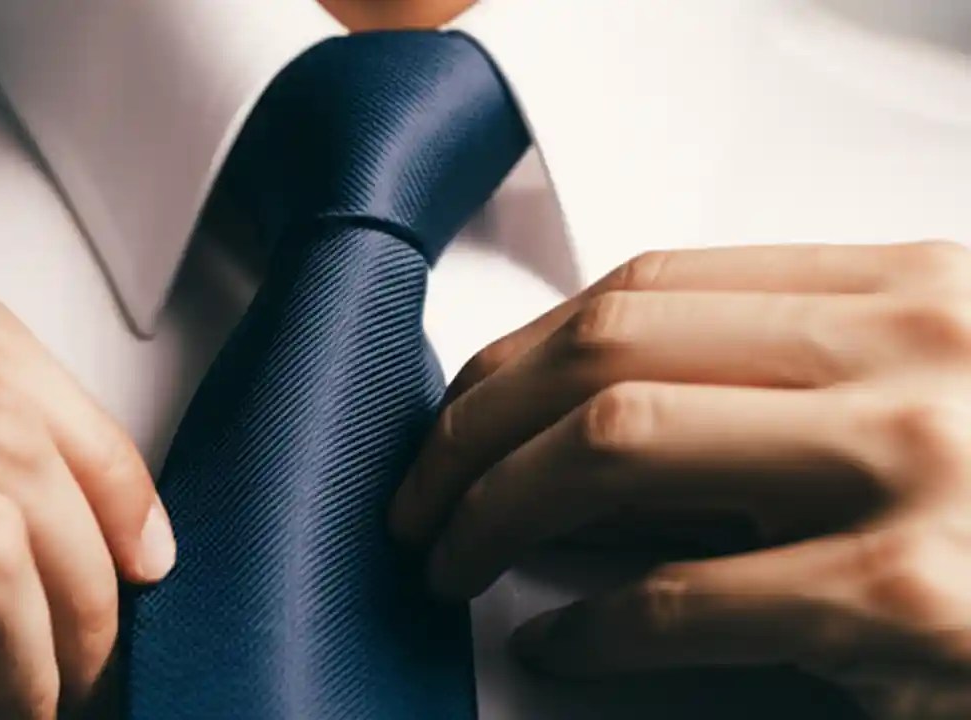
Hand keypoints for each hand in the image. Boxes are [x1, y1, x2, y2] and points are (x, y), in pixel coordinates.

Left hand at [391, 241, 970, 718]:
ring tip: (452, 556)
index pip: (647, 285)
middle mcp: (908, 354)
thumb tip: (591, 429)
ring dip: (495, 507)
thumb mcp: (929, 387)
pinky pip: (686, 599)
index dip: (519, 346)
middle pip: (604, 353)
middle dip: (472, 426)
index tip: (463, 405)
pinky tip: (552, 638)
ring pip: (615, 448)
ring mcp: (916, 470)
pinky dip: (589, 624)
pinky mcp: (914, 602)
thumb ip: (782, 383)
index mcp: (907, 288)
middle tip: (422, 493)